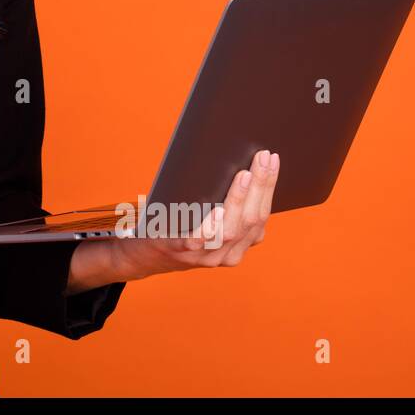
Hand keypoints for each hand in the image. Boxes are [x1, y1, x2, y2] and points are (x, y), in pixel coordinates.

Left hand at [110, 149, 278, 279]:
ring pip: (231, 230)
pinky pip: (199, 241)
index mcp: (238, 245)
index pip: (260, 216)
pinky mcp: (178, 251)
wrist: (142, 255)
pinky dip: (213, 224)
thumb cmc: (177, 226)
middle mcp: (225, 254)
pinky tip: (219, 208)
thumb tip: (240, 161)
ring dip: (239, 200)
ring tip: (244, 175)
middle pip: (251, 220)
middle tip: (262, 158)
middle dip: (260, 186)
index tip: (272, 159)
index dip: (268, 187)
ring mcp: (204, 256)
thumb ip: (225, 202)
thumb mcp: (207, 218)